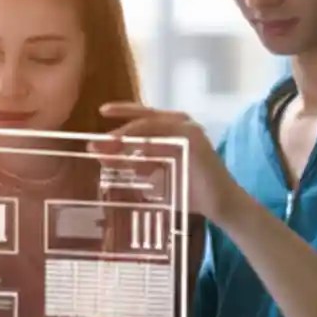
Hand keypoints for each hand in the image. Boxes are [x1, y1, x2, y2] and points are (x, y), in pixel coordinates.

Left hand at [93, 103, 241, 221]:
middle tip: (95, 142)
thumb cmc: (190, 190)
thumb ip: (135, 163)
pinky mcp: (192, 139)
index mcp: (175, 128)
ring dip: (125, 137)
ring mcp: (188, 130)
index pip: (145, 115)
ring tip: (106, 149)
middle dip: (118, 130)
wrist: (221, 204)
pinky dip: (142, 143)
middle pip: (144, 118)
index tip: (102, 111)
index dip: (123, 111)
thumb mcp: (157, 174)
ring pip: (149, 126)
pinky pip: (162, 136)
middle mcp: (182, 123)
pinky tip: (128, 154)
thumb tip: (104, 156)